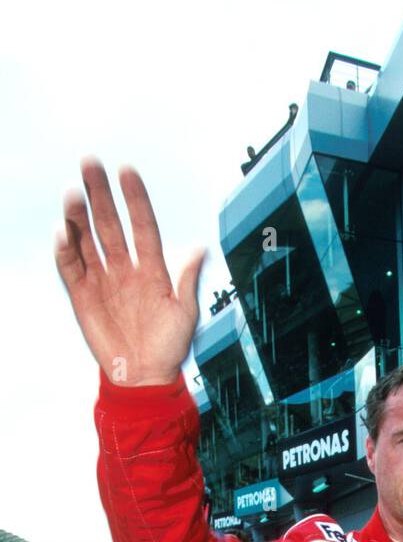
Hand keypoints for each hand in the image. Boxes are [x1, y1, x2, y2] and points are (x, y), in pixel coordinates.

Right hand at [55, 159, 204, 386]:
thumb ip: (186, 280)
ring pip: (87, 239)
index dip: (135, 199)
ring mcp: (102, 279)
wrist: (144, 377)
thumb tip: (201, 248)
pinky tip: (63, 230)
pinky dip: (65, 249)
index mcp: (152, 267)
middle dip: (99, 194)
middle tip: (89, 163)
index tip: (127, 171)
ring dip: (78, 215)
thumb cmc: (169, 347)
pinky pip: (71, 267)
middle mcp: (125, 267)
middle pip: (110, 223)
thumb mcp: (185, 313)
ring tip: (72, 192)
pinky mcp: (82, 295)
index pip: (142, 224)